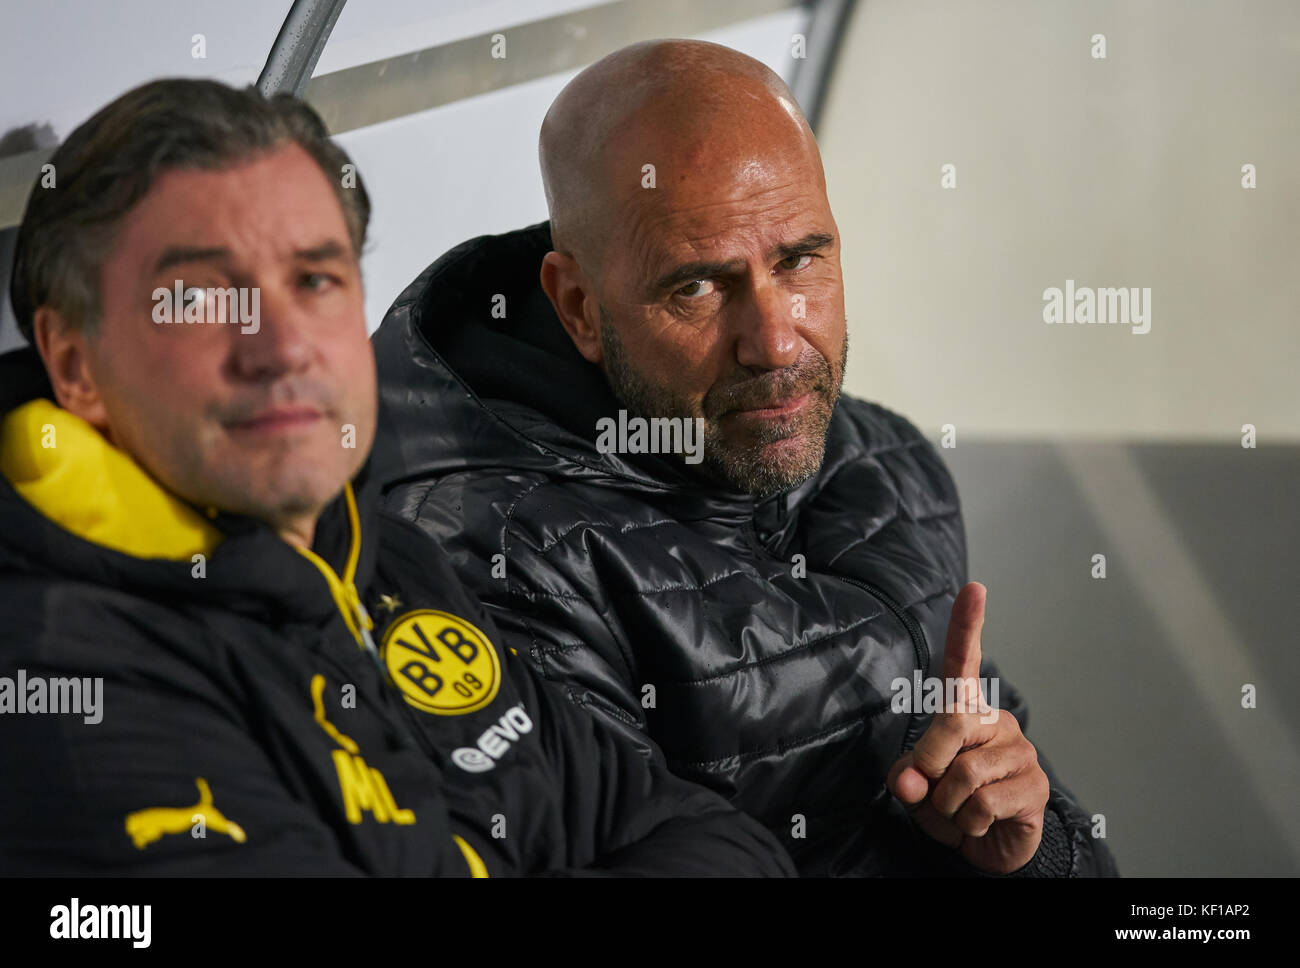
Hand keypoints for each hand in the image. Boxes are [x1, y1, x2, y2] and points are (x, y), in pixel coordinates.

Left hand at [886, 582, 1049, 873]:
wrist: (986, 844)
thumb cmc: (948, 803)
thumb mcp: (915, 787)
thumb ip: (907, 776)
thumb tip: (910, 780)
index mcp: (966, 710)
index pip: (964, 662)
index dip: (967, 625)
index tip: (974, 588)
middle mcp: (997, 722)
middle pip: (952, 725)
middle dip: (929, 763)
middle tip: (928, 788)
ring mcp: (1020, 752)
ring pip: (965, 774)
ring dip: (947, 804)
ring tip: (958, 809)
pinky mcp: (1035, 786)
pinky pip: (983, 804)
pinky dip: (968, 822)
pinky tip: (980, 821)